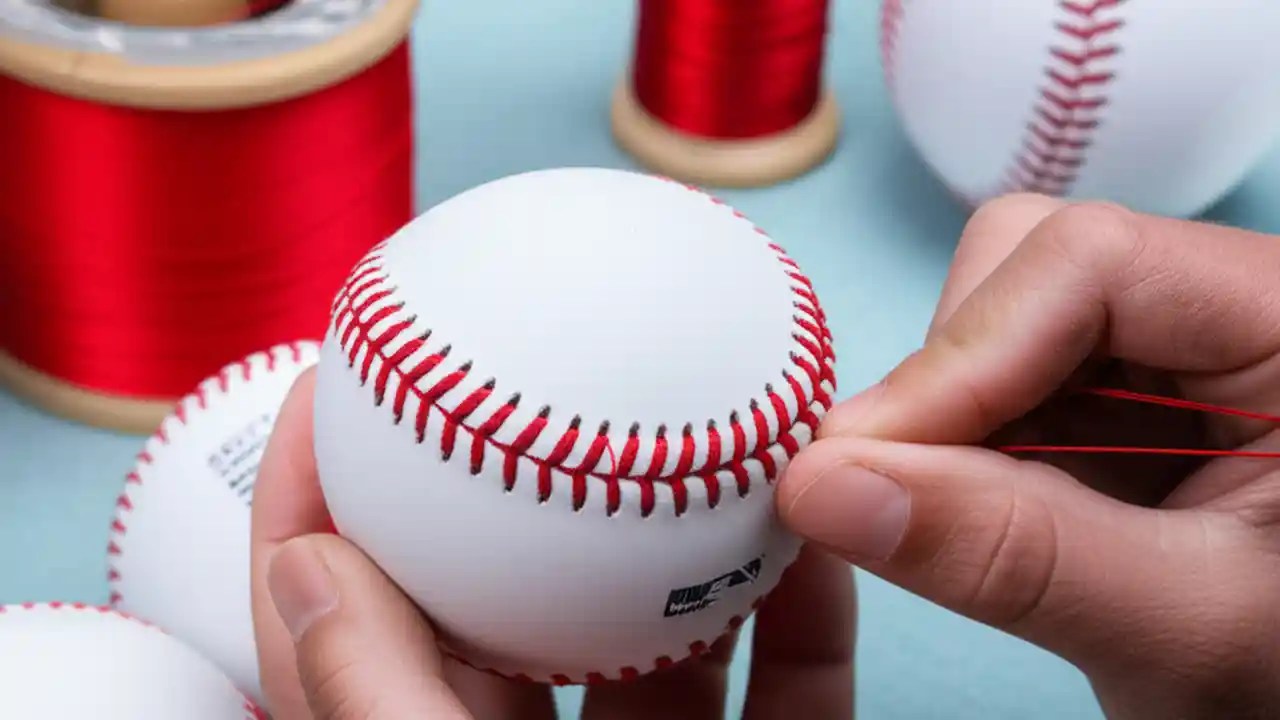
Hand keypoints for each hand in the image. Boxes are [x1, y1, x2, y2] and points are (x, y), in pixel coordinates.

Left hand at [249, 370, 855, 719]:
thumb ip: (379, 699)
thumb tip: (306, 561)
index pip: (342, 620)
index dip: (320, 498)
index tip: (338, 374)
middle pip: (510, 596)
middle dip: (526, 472)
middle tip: (529, 351)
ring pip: (662, 623)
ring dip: (689, 521)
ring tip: (707, 409)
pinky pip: (792, 682)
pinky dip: (809, 602)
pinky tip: (820, 517)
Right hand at [777, 194, 1279, 719]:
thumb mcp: (1182, 633)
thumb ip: (1011, 552)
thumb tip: (819, 485)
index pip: (1094, 259)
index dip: (964, 352)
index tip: (866, 462)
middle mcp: (1236, 304)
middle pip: (1038, 260)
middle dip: (954, 380)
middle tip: (909, 499)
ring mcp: (1182, 341)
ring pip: (1008, 313)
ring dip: (957, 418)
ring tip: (977, 525)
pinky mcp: (1135, 388)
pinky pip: (1013, 373)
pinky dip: (973, 442)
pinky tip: (996, 513)